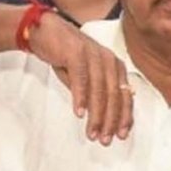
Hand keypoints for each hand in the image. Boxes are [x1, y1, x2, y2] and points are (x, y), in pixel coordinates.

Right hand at [26, 14, 134, 143]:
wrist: (45, 31)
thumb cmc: (67, 56)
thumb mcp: (86, 77)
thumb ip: (98, 93)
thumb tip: (109, 118)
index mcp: (115, 66)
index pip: (125, 95)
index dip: (124, 117)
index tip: (121, 135)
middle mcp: (109, 60)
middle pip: (114, 96)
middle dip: (110, 121)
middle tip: (105, 140)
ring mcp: (94, 55)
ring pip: (99, 90)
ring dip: (96, 115)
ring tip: (91, 133)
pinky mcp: (77, 53)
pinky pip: (81, 79)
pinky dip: (81, 98)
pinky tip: (79, 113)